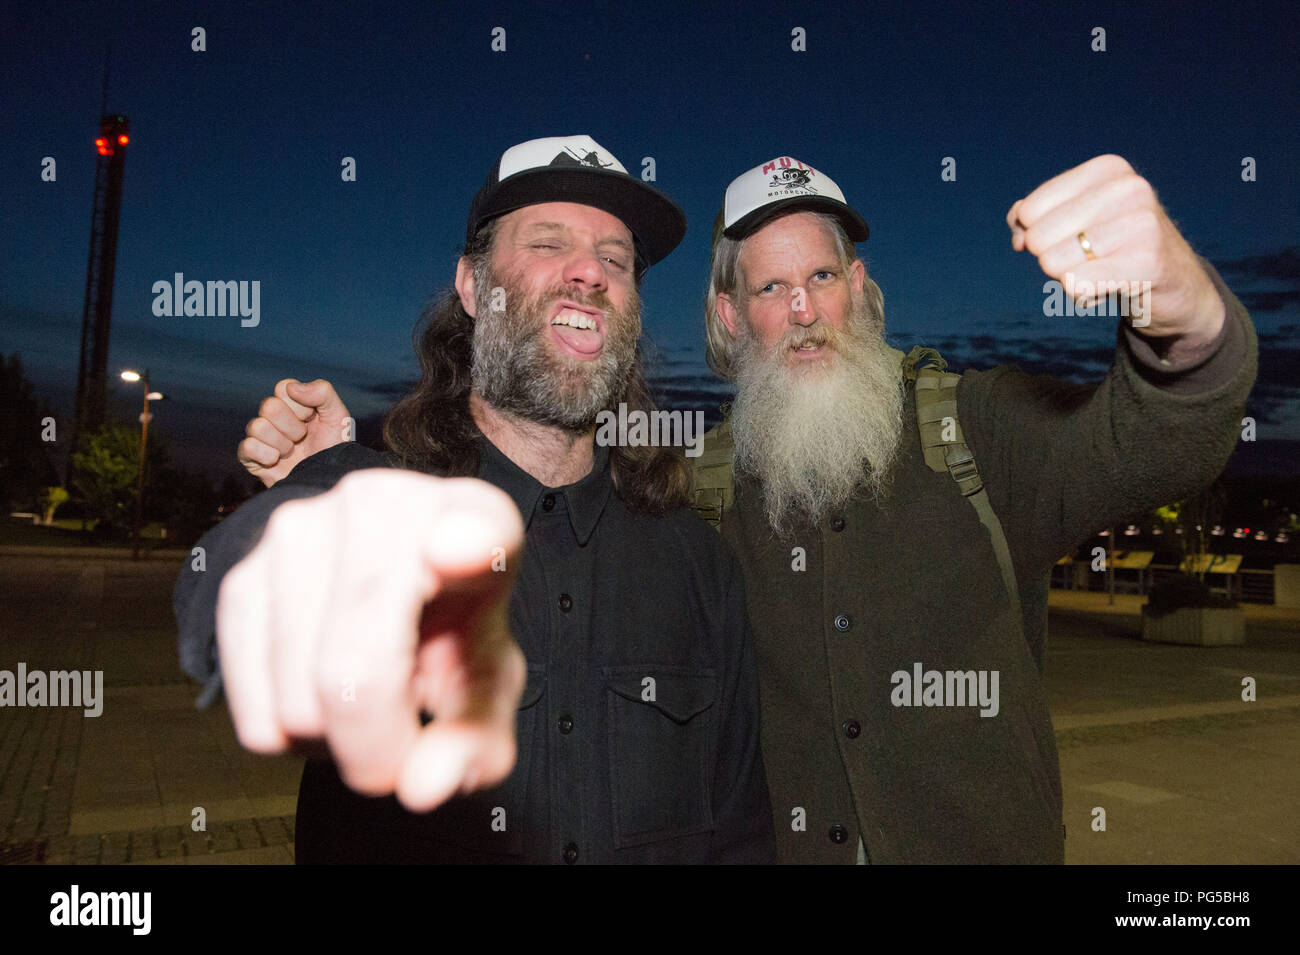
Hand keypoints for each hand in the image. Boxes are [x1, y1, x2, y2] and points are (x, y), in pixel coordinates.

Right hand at [216, 469, 526, 811]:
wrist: (383, 583)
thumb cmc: (451, 630)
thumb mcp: (486, 688)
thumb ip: (477, 740)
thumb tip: (423, 786)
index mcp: (476, 517)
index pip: (477, 526)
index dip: (471, 545)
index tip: (465, 552)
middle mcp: (381, 502)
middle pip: (358, 671)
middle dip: (379, 751)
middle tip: (400, 753)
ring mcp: (297, 530)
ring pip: (301, 704)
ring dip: (334, 743)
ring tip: (367, 698)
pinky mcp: (239, 576)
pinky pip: (256, 715)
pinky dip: (290, 737)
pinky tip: (321, 694)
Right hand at [238, 378, 350, 486]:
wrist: (327, 480)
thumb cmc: (334, 449)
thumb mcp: (338, 417)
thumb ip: (322, 392)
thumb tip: (291, 388)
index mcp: (292, 404)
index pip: (283, 388)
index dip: (301, 406)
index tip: (312, 419)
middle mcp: (274, 418)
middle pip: (268, 406)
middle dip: (292, 427)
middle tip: (303, 439)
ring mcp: (261, 437)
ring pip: (257, 426)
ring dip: (282, 444)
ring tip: (293, 453)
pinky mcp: (251, 458)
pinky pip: (247, 447)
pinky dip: (267, 456)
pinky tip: (277, 462)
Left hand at [1007, 154, 1224, 343]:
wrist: (1174, 284)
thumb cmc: (1112, 249)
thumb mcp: (1073, 220)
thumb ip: (1031, 218)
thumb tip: (1019, 231)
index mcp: (1108, 170)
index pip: (1029, 211)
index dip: (1031, 236)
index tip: (1065, 240)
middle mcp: (1128, 188)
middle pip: (1037, 238)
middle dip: (1052, 260)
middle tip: (1090, 260)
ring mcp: (1142, 223)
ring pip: (1053, 264)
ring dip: (1068, 280)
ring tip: (1103, 272)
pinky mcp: (1148, 262)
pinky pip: (1076, 286)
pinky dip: (1082, 296)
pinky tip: (1110, 289)